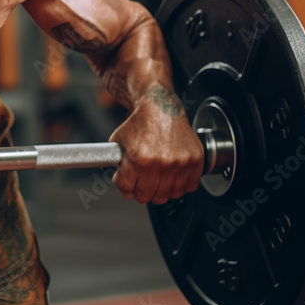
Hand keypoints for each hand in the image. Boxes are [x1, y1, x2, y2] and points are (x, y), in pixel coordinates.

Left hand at [108, 86, 204, 204]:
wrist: (161, 108)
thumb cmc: (140, 123)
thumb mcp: (117, 141)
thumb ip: (112, 161)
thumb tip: (110, 176)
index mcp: (139, 159)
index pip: (128, 190)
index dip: (125, 188)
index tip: (127, 185)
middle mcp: (160, 163)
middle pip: (147, 196)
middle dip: (141, 192)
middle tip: (141, 183)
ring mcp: (180, 163)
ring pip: (168, 195)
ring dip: (161, 191)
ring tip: (156, 180)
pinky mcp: (195, 161)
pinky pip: (189, 187)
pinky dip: (180, 186)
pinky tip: (172, 177)